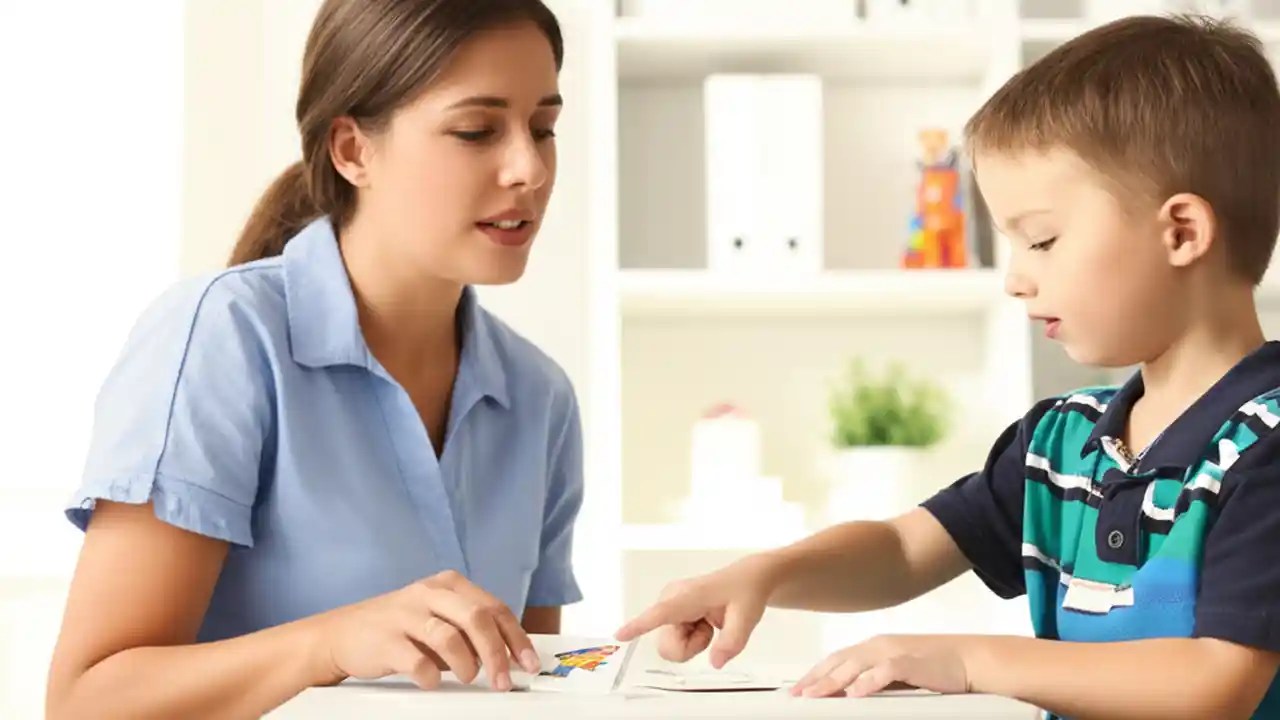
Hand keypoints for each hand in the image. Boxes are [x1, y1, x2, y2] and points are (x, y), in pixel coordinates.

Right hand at [313, 570, 540, 691]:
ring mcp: (405, 614)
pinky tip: (432, 680)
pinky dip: (432, 676)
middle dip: (498, 654)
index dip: (516, 638)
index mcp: (448, 584)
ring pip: (450, 637)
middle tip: (503, 681)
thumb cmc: (399, 627)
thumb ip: (471, 630)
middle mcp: (429, 593)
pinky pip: (417, 661)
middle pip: (478, 619)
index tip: (529, 663)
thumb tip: (510, 656)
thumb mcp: (438, 617)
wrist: (342, 634)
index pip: (495, 608)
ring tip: (468, 678)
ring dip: (467, 664)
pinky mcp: (385, 640)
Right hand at [614, 553, 779, 667]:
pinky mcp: (671, 613)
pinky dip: (693, 640)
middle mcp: (672, 599)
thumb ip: (733, 641)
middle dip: (690, 648)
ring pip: (671, 645)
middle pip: (668, 644)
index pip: (661, 613)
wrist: (747, 580)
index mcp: (688, 596)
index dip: (639, 625)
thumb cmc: (745, 592)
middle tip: (710, 630)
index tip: (618, 636)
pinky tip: (705, 623)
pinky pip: (675, 641)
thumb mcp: (748, 617)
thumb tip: (715, 662)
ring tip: (709, 625)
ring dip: (693, 644)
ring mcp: (670, 607)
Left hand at [790, 634, 972, 697]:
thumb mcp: (896, 674)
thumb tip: (848, 694)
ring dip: (833, 681)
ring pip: (855, 666)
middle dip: (815, 678)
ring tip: (814, 694)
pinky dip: (868, 682)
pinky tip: (854, 693)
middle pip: (839, 662)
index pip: (836, 660)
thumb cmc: (935, 668)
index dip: (815, 674)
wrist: (970, 660)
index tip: (797, 688)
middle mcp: (879, 646)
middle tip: (796, 694)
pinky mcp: (912, 662)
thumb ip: (872, 680)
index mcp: (873, 648)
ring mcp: (894, 652)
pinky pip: (885, 671)